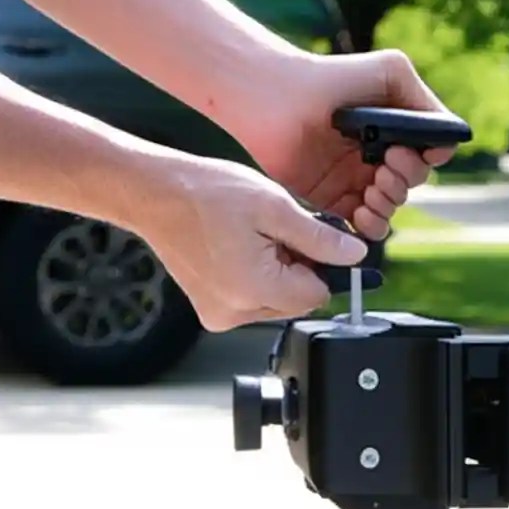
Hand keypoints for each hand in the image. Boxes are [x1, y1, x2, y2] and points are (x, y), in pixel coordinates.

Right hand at [125, 152, 367, 330]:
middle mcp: (235, 312)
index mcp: (254, 290)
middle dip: (295, 268)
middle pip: (296, 301)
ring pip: (275, 301)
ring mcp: (219, 314)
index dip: (320, 263)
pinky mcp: (210, 309)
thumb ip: (320, 238)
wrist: (154, 194)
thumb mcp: (275, 206)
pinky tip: (236, 247)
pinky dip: (253, 276)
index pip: (317, 294)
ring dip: (275, 272)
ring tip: (249, 237)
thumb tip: (354, 255)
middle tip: (272, 232)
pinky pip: (251, 299)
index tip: (306, 237)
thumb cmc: (206, 194)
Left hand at [220, 49, 457, 240]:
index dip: (426, 159)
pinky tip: (361, 213)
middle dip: (404, 180)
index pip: (430, 154)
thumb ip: (424, 100)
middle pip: (412, 183)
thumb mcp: (390, 72)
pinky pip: (361, 225)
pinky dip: (370, 226)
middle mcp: (379, 155)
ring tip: (371, 189)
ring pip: (391, 206)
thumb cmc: (329, 77)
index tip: (404, 151)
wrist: (274, 97)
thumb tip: (447, 137)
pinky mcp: (332, 200)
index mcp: (396, 129)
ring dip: (389, 203)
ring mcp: (356, 179)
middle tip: (382, 166)